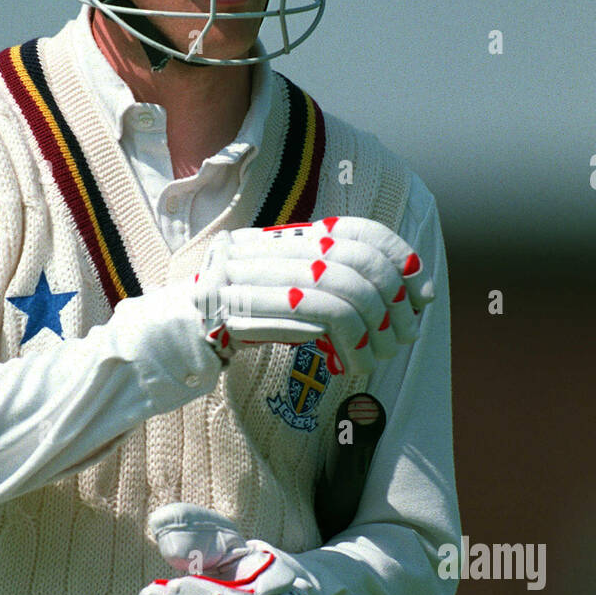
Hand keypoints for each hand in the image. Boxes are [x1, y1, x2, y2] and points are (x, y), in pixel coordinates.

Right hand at [191, 216, 434, 372]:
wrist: (176, 334)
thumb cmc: (242, 321)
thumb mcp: (289, 294)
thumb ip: (334, 285)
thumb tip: (408, 293)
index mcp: (284, 240)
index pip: (354, 230)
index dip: (396, 256)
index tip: (419, 290)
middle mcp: (272, 249)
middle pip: (356, 260)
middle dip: (394, 300)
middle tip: (405, 332)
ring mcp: (256, 275)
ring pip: (345, 288)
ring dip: (375, 328)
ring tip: (379, 354)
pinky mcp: (247, 307)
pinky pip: (321, 315)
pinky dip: (350, 342)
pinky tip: (351, 363)